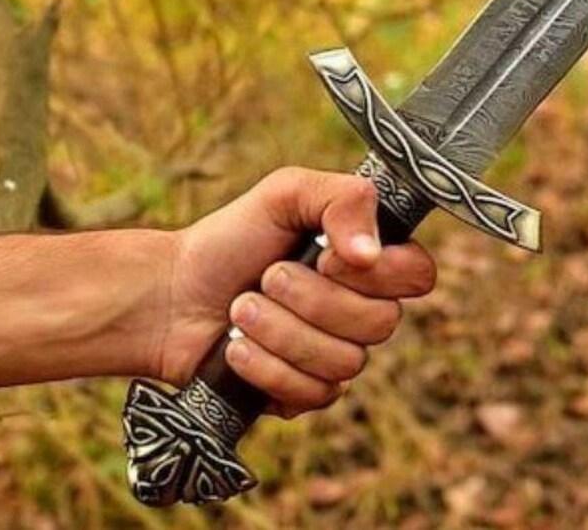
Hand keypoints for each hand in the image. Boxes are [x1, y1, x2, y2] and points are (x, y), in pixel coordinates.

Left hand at [154, 168, 435, 415]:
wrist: (168, 297)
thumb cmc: (230, 238)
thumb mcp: (287, 193)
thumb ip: (343, 200)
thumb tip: (370, 254)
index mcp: (368, 259)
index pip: (419, 275)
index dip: (381, 273)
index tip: (327, 256)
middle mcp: (360, 308)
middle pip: (382, 324)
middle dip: (312, 300)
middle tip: (267, 277)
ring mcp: (334, 354)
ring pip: (346, 362)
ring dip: (281, 332)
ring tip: (242, 310)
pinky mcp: (302, 394)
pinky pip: (313, 395)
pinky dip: (266, 368)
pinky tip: (236, 349)